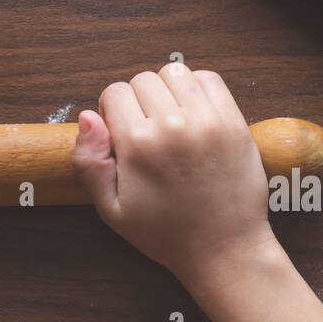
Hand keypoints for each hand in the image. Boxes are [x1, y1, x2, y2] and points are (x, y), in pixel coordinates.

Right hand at [73, 64, 322, 321]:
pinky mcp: (234, 122)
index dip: (112, 111)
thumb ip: (89, 162)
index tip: (121, 133)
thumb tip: (88, 115)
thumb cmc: (165, 233)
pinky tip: (194, 113)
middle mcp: (172, 125)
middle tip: (146, 130)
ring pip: (174, 72)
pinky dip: (197, 88)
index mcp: (139, 145)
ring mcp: (207, 121)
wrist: (224, 249)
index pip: (114, 92)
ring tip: (170, 118)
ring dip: (167, 89)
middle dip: (138, 100)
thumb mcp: (111, 210)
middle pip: (142, 79)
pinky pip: (209, 79)